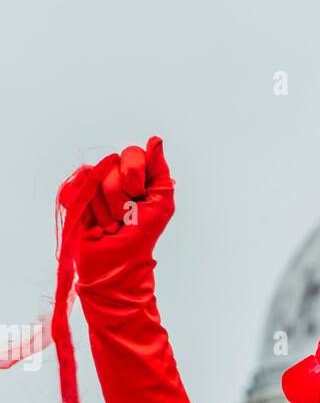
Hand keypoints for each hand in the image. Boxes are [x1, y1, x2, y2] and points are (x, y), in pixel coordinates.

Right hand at [59, 136, 174, 287]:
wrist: (115, 263)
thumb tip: (155, 139)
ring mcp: (94, 184)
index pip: (132, 154)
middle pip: (112, 164)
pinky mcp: (75, 196)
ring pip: (94, 178)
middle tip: (125, 216)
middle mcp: (115, 175)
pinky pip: (77, 187)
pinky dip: (88, 211)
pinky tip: (95, 226)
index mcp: (138, 174)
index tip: (139, 198)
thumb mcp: (161, 205)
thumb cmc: (141, 237)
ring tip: (111, 225)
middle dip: (120, 196)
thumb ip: (160, 171)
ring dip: (105, 210)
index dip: (134, 177)